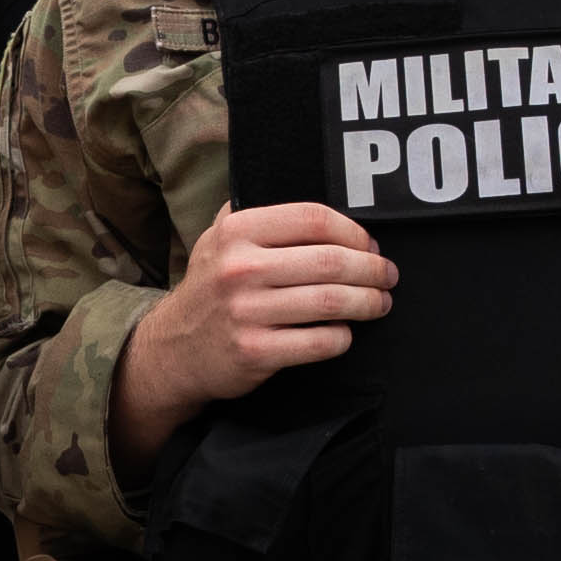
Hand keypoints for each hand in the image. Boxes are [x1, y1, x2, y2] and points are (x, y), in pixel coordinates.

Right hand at [117, 199, 395, 445]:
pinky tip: (345, 333)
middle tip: (387, 276)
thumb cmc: (210, 288)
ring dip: (368, 303)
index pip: (314, 219)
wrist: (173, 348)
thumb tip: (321, 209)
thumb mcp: (217, 239)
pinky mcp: (255, 351)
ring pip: (332, 303)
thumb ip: (256, 215)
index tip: (370, 246)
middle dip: (372, 270)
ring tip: (380, 303)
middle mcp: (240, 268)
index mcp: (237, 231)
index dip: (354, 232)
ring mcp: (247, 312)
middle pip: (331, 261)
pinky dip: (342, 337)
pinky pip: (320, 343)